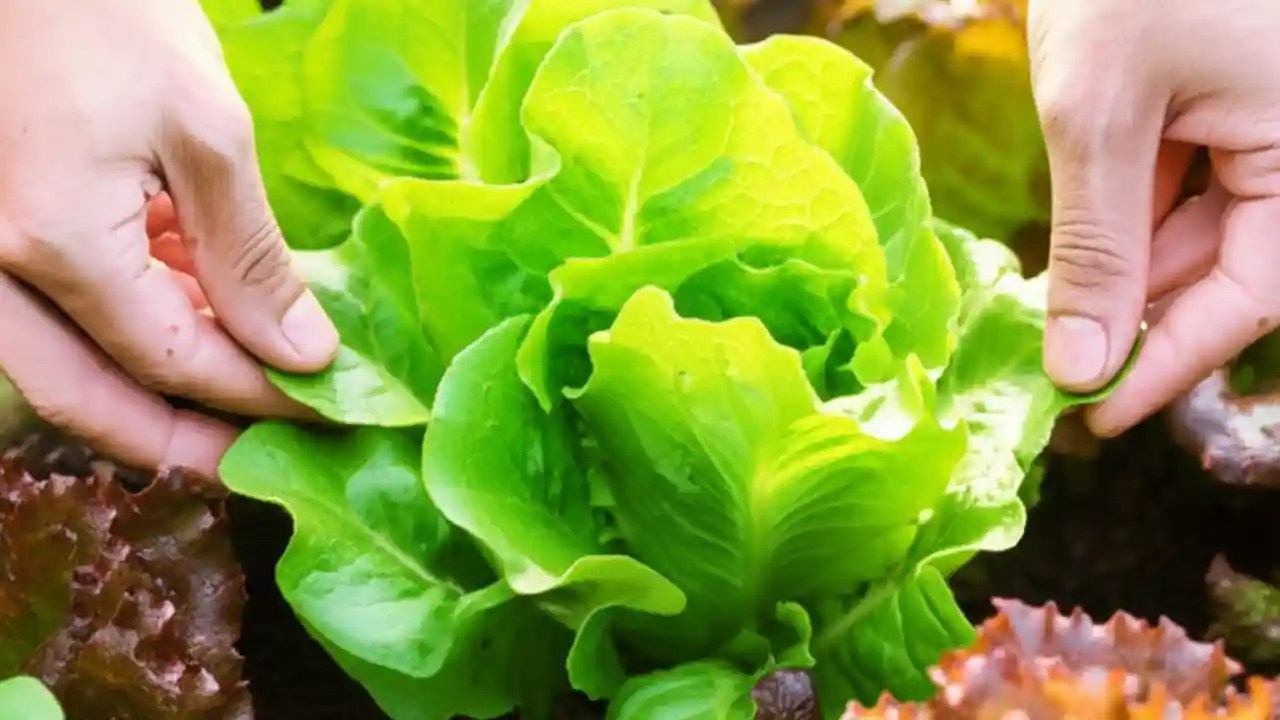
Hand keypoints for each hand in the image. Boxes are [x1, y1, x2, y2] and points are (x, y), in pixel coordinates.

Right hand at [0, 1, 338, 476]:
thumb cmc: (103, 13)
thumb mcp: (204, 131)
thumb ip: (249, 256)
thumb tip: (301, 353)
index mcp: (53, 243)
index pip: (175, 363)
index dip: (258, 398)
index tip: (328, 411)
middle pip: (94, 403)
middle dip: (188, 441)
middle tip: (271, 458)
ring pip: (69, 371)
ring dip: (159, 392)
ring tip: (251, 400)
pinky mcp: (0, 237)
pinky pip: (58, 318)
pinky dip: (133, 333)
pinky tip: (206, 322)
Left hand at [1030, 0, 1279, 436]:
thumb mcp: (1100, 115)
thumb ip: (1097, 247)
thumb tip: (1083, 366)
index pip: (1250, 299)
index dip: (1171, 364)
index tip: (1094, 416)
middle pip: (1226, 268)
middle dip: (1136, 315)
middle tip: (1054, 362)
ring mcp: (1262, 122)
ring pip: (1198, 232)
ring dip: (1124, 270)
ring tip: (1051, 305)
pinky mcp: (1225, 102)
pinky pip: (1183, 182)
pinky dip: (1127, 216)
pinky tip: (1074, 245)